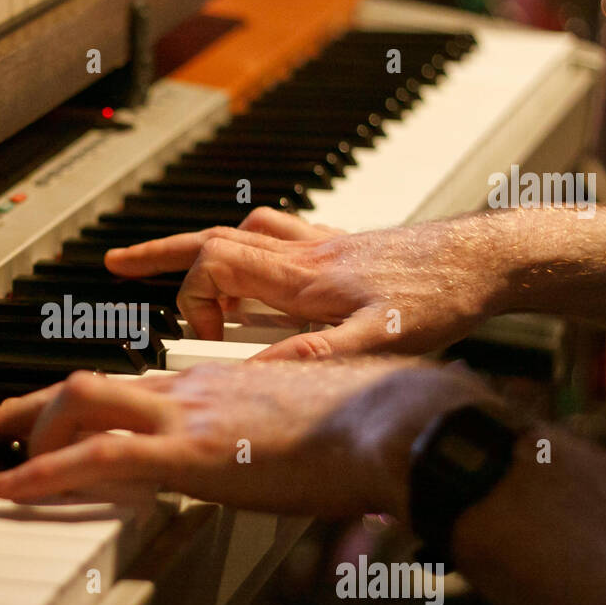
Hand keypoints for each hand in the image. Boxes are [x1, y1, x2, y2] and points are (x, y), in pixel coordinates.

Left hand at [0, 359, 496, 518]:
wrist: (398, 420)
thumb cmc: (363, 428)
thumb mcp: (297, 430)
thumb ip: (263, 439)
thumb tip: (259, 459)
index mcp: (210, 388)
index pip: (120, 385)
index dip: (69, 401)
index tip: (35, 415)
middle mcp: (188, 389)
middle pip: (82, 385)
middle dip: (17, 409)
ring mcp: (187, 414)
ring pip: (79, 403)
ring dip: (23, 432)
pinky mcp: (193, 450)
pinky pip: (100, 456)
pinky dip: (47, 471)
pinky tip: (9, 489)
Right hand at [104, 207, 507, 360]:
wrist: (487, 261)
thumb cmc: (438, 300)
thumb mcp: (377, 342)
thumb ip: (313, 358)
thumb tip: (252, 374)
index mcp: (301, 276)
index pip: (214, 264)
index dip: (192, 300)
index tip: (204, 343)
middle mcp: (303, 252)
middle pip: (212, 237)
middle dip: (160, 253)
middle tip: (119, 266)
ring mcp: (322, 244)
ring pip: (243, 230)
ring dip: (204, 246)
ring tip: (180, 267)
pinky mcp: (343, 246)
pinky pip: (281, 233)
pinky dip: (253, 245)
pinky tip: (260, 268)